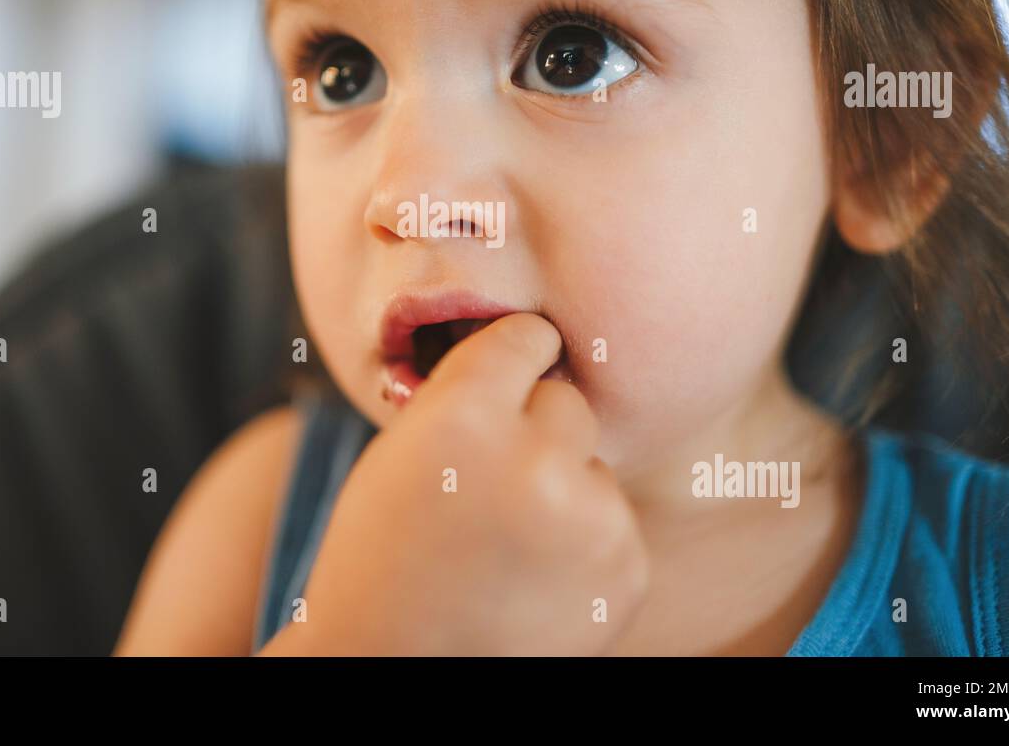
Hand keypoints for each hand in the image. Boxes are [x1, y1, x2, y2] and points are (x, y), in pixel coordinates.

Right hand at [272, 313, 648, 654]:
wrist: (396, 672)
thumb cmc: (383, 557)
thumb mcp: (398, 453)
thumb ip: (463, 396)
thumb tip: (535, 345)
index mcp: (462, 416)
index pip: (524, 335)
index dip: (514, 352)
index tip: (516, 361)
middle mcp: (534, 458)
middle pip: (565, 399)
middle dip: (534, 426)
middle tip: (493, 478)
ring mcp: (588, 518)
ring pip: (591, 460)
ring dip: (561, 484)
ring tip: (508, 540)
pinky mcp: (626, 569)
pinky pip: (613, 518)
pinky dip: (582, 539)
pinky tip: (534, 576)